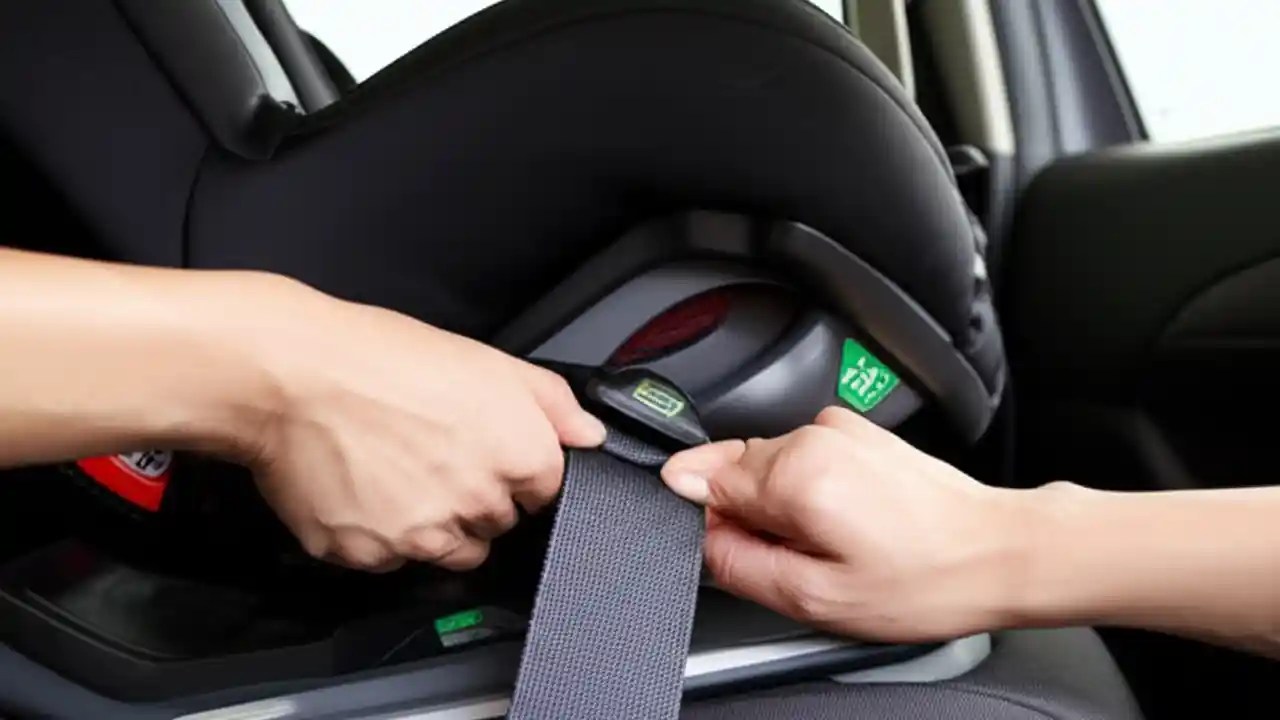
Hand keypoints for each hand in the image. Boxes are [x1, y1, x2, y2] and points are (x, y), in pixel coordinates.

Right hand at [232, 279, 604, 572]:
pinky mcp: (368, 555)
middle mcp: (478, 504)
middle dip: (475, 498)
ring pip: (449, 551)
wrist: (291, 374)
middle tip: (431, 453)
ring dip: (433, 524)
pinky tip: (360, 486)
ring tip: (395, 472)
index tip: (483, 450)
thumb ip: (552, 403)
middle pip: (497, 525)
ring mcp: (422, 537)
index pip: (544, 492)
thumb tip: (590, 435)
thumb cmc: (383, 357)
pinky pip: (389, 558)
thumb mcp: (487, 360)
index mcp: (518, 455)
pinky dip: (379, 532)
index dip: (514, 469)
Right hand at [661, 407, 1022, 641]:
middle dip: (752, 518)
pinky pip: (803, 459)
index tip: (754, 553)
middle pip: (734, 472)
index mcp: (796, 472)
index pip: (702, 484)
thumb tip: (698, 533)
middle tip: (805, 559)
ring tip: (837, 543)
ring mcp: (839, 427)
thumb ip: (739, 561)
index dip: (720, 528)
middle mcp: (813, 434)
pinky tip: (849, 523)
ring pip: (769, 467)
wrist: (1000, 552)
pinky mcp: (858, 432)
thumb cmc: (925, 580)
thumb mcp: (815, 597)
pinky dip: (810, 492)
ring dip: (784, 507)